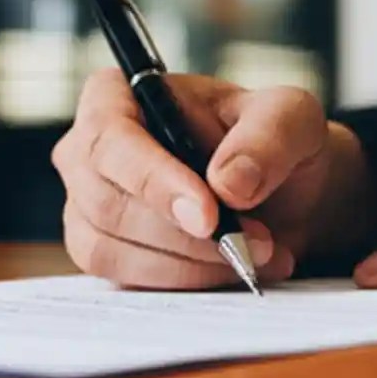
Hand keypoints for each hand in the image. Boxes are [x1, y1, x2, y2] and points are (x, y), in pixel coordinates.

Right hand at [52, 69, 376, 288]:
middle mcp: (87, 151)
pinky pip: (127, 279)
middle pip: (109, 203)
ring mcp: (86, 206)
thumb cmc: (269, 142)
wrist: (280, 194)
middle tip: (257, 242)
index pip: (109, 138)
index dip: (152, 180)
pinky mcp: (101, 252)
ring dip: (192, 264)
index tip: (207, 217)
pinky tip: (231, 269)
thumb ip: (269, 135)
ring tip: (257, 254)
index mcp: (116, 96)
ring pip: (114, 249)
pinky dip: (185, 281)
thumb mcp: (290, 117)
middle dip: (187, 235)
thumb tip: (228, 183)